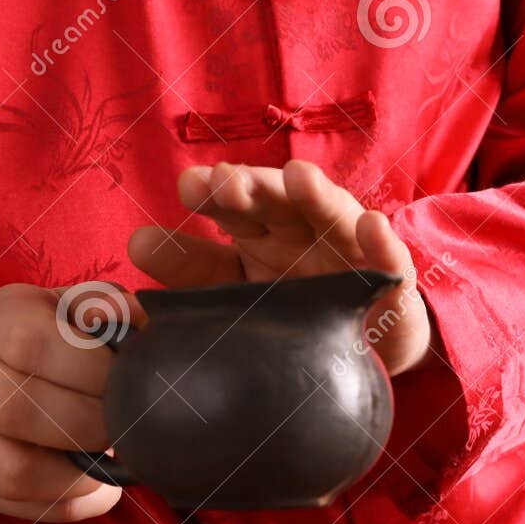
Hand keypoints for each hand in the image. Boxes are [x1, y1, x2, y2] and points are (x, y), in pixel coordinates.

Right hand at [0, 283, 130, 521]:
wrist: (45, 373)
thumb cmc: (81, 341)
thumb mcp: (100, 313)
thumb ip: (117, 308)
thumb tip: (118, 317)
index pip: (27, 341)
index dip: (85, 369)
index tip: (124, 381)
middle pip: (11, 408)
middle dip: (84, 426)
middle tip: (121, 428)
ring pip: (8, 469)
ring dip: (75, 476)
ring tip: (106, 464)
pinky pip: (13, 503)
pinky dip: (65, 503)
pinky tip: (92, 487)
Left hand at [127, 160, 432, 374]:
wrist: (363, 346)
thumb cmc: (293, 314)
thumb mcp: (239, 297)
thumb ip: (193, 278)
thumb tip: (135, 250)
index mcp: (260, 232)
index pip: (232, 206)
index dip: (213, 194)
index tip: (189, 187)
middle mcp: (302, 231)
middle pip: (276, 200)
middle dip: (254, 187)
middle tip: (228, 182)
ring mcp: (347, 251)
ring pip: (331, 216)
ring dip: (317, 195)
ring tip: (299, 177)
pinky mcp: (388, 279)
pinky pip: (389, 261)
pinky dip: (384, 244)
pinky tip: (373, 225)